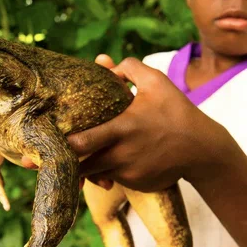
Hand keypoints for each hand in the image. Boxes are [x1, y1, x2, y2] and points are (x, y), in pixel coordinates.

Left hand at [64, 56, 232, 192]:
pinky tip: (114, 159)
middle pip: (81, 166)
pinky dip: (108, 171)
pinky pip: (113, 178)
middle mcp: (123, 155)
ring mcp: (129, 173)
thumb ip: (128, 68)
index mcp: (123, 129)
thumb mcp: (157, 82)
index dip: (62, 144)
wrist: (202, 149)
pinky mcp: (136, 184)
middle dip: (63, 163)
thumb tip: (102, 62)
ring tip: (82, 154)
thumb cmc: (177, 111)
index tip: (49, 139)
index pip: (83, 142)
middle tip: (44, 158)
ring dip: (87, 165)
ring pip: (95, 173)